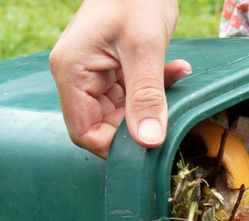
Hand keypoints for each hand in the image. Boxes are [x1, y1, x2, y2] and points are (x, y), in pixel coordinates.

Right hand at [49, 0, 190, 157]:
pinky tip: (177, 70)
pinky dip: (155, 87)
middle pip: (101, 124)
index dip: (114, 145)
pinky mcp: (112, 65)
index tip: (147, 141)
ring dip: (150, 103)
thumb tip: (149, 141)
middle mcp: (76, 74)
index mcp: (71, 71)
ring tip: (174, 78)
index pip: (83, 132)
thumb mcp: (145, 48)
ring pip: (120, 110)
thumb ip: (146, 96)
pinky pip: (131, 91)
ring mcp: (93, 70)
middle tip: (167, 112)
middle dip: (137, 123)